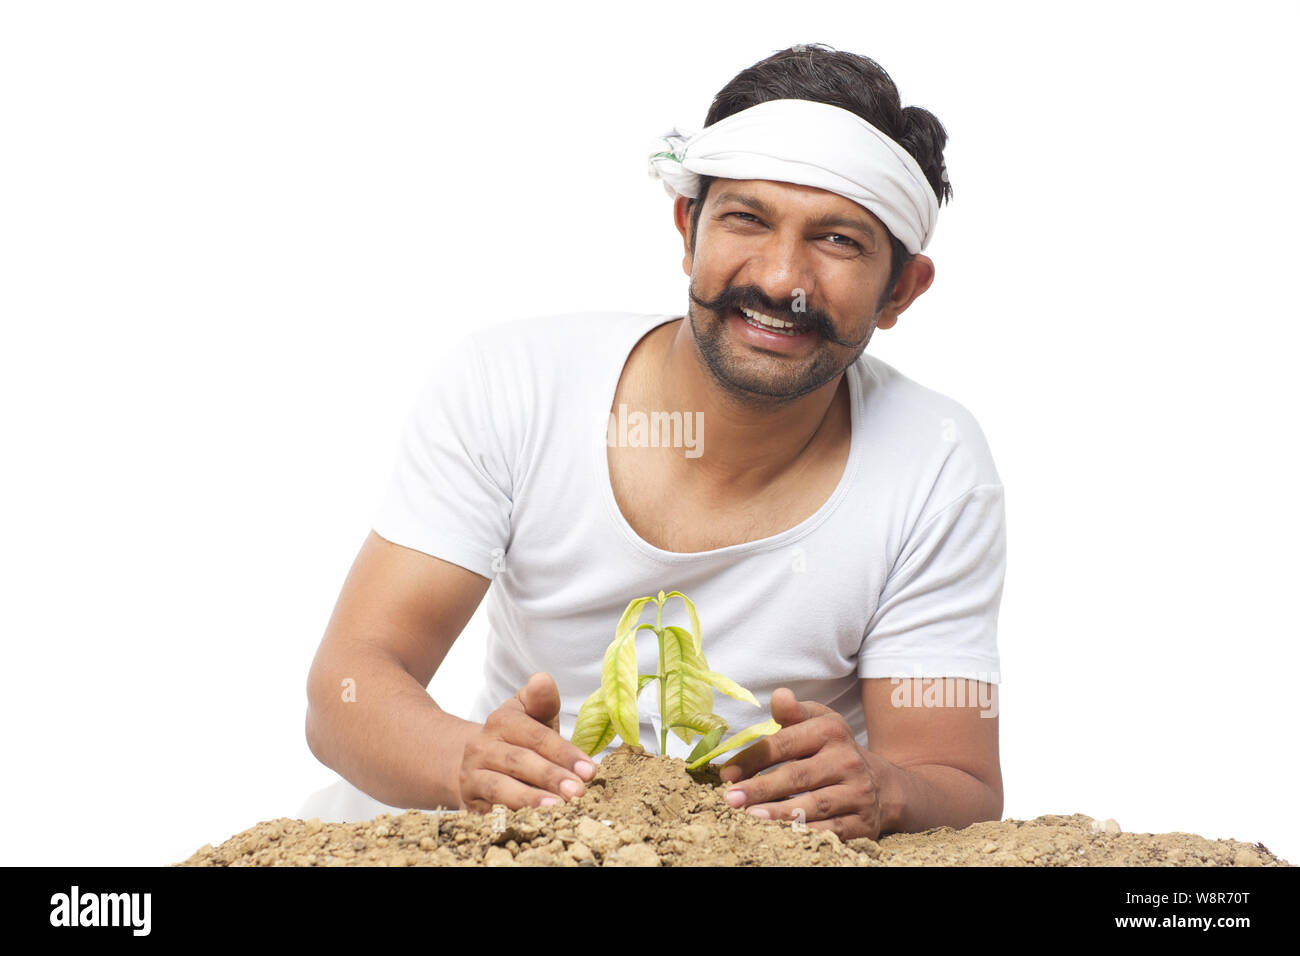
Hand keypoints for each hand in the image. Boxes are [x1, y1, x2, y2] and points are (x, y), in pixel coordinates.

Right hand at [457, 672, 595, 812]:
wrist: (476, 764)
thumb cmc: (518, 739)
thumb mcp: (531, 715)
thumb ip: (541, 700)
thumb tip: (543, 679)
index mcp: (501, 721)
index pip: (535, 736)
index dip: (563, 753)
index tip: (589, 770)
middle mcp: (481, 747)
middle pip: (519, 761)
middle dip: (551, 776)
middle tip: (579, 792)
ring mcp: (472, 776)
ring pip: (500, 788)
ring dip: (530, 799)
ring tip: (559, 808)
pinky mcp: (469, 804)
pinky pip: (489, 812)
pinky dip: (512, 817)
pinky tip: (535, 824)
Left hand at [719, 687, 886, 840]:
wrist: (881, 785)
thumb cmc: (832, 750)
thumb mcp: (817, 723)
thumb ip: (792, 713)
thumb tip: (779, 695)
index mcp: (831, 731)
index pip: (785, 743)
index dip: (754, 758)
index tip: (726, 774)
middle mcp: (847, 761)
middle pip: (798, 776)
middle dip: (760, 788)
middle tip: (730, 799)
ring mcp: (858, 793)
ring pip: (814, 805)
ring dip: (780, 813)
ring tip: (750, 817)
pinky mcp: (863, 822)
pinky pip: (831, 831)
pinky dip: (805, 834)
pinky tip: (780, 835)